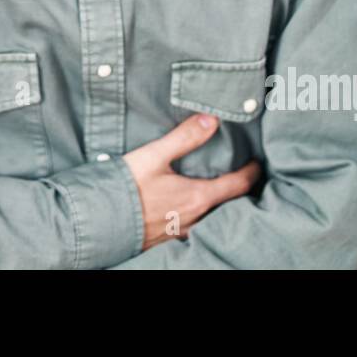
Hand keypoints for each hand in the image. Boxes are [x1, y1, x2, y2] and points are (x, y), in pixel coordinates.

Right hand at [122, 113, 262, 250]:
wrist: (98, 221)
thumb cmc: (126, 188)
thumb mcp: (154, 156)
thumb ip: (184, 137)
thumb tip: (212, 119)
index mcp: (198, 197)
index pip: (238, 185)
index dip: (251, 172)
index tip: (257, 163)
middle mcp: (196, 218)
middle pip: (230, 205)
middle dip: (239, 190)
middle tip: (244, 174)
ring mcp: (182, 231)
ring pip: (213, 218)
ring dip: (221, 204)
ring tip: (221, 189)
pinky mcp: (168, 238)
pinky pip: (196, 227)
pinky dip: (203, 215)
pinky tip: (192, 207)